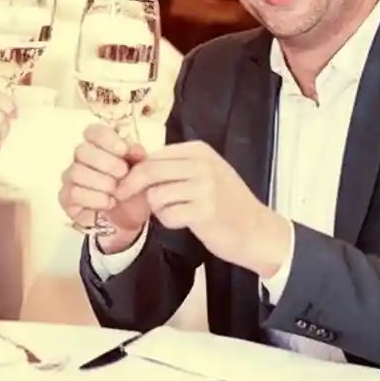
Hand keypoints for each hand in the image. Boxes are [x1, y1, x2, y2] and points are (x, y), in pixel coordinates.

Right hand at [58, 123, 150, 252]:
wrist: (131, 216)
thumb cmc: (134, 187)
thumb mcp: (142, 169)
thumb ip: (137, 155)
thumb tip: (134, 150)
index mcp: (98, 145)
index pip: (92, 131)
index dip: (107, 139)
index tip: (124, 151)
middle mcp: (80, 158)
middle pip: (82, 151)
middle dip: (107, 163)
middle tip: (124, 175)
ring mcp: (71, 177)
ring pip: (77, 172)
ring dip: (102, 183)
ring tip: (118, 193)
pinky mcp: (66, 198)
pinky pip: (74, 193)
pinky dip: (95, 198)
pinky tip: (109, 203)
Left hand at [113, 140, 289, 274]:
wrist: (257, 230)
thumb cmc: (226, 202)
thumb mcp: (204, 174)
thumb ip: (174, 167)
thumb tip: (132, 167)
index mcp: (200, 150)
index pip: (154, 154)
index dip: (133, 170)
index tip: (125, 183)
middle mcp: (202, 164)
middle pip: (149, 170)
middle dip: (131, 186)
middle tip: (123, 197)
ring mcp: (205, 187)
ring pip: (156, 194)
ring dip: (157, 208)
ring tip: (174, 212)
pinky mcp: (204, 211)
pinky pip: (167, 215)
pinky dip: (168, 221)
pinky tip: (183, 222)